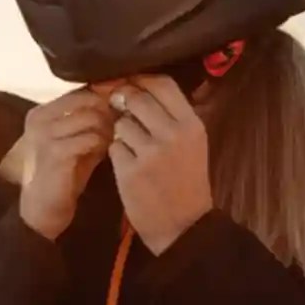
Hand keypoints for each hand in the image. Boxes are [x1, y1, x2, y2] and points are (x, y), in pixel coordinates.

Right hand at [18, 89, 114, 240]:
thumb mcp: (76, 140)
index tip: (121, 108)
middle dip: (108, 114)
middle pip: (88, 100)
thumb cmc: (64, 173)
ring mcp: (45, 135)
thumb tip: (120, 101)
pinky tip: (104, 154)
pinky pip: (91, 138)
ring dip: (107, 130)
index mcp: (42, 112)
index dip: (105, 97)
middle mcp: (40, 118)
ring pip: (92, 118)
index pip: (80, 91)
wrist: (43, 207)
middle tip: (117, 129)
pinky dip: (103, 145)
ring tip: (111, 142)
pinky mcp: (55, 153)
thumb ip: (92, 121)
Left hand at [107, 75, 213, 254]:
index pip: (163, 83)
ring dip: (120, 131)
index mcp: (191, 124)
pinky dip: (116, 153)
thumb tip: (139, 86)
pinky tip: (128, 165)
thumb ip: (170, 115)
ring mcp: (150, 153)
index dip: (141, 79)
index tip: (131, 83)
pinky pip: (113, 146)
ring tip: (132, 147)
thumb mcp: (191, 143)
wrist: (184, 226)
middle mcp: (173, 134)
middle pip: (136, 98)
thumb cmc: (186, 181)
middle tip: (122, 113)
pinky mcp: (130, 170)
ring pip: (120, 123)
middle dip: (124, 103)